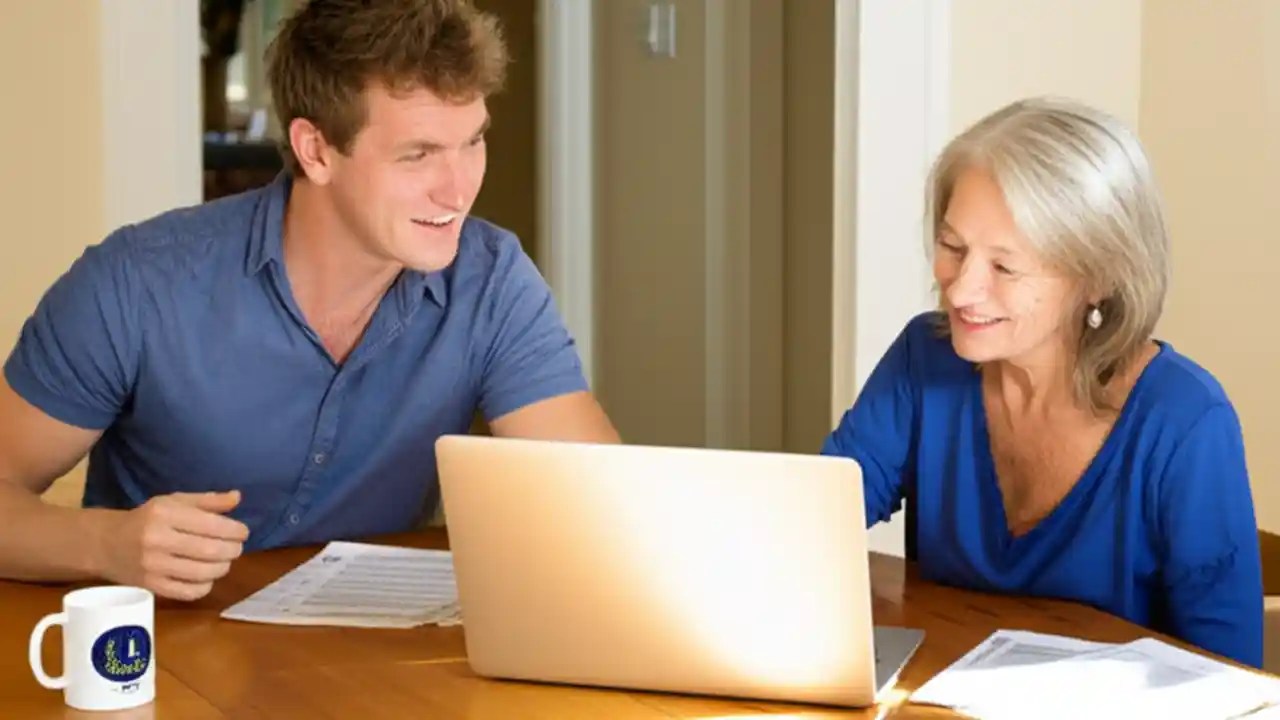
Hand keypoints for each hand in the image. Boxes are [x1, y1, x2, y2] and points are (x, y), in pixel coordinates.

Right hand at [97, 490, 249, 600]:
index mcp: (164, 514)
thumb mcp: (173, 502)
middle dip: (232, 550)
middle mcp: (157, 540)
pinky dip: (206, 586)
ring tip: (224, 560)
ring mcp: (153, 567)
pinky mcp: (151, 587)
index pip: (210, 525)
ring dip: (222, 567)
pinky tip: (207, 576)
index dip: (234, 531)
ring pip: (203, 573)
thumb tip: (237, 498)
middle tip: (236, 548)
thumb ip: (207, 501)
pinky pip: (189, 592)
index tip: (243, 532)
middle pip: (209, 551)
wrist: (106, 544)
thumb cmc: (146, 519)